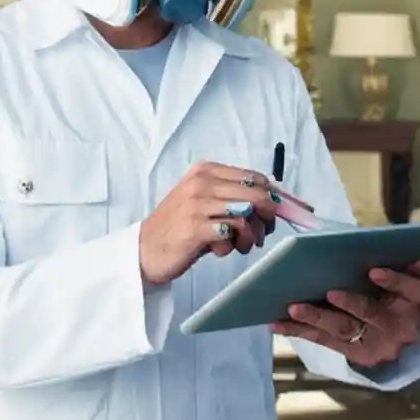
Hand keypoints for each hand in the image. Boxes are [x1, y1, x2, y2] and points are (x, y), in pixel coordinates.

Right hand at [139, 161, 276, 284]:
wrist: (145, 248)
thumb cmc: (179, 227)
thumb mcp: (204, 202)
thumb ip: (233, 196)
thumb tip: (274, 200)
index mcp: (206, 171)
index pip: (256, 178)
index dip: (271, 198)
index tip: (271, 216)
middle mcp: (202, 182)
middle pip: (257, 195)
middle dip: (267, 219)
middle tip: (262, 234)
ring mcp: (198, 203)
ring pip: (248, 214)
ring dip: (251, 235)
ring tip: (240, 245)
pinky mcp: (196, 226)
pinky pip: (233, 232)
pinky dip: (233, 245)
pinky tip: (220, 249)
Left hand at [270, 252, 419, 368]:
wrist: (397, 339)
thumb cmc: (398, 297)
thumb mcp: (409, 284)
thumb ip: (412, 267)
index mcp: (415, 303)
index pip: (411, 290)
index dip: (394, 280)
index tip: (374, 270)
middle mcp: (398, 328)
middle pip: (371, 313)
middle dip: (349, 303)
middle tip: (329, 292)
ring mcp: (376, 344)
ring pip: (343, 329)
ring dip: (316, 317)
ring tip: (292, 307)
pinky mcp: (355, 355)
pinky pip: (324, 341)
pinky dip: (300, 331)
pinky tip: (277, 324)